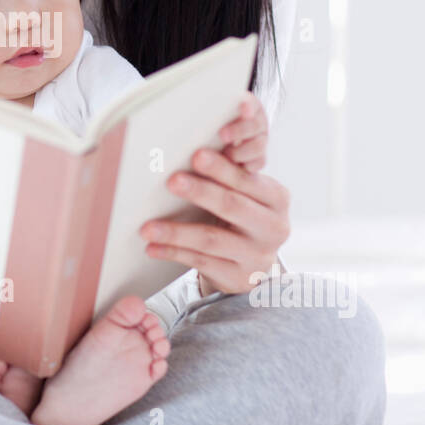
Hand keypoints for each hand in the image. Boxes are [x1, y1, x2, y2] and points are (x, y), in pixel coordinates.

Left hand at [139, 97, 289, 295]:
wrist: (254, 264)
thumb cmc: (242, 217)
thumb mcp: (246, 196)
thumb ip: (230, 176)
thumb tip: (189, 147)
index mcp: (277, 199)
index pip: (247, 181)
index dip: (221, 168)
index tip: (196, 155)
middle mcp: (273, 228)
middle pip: (232, 206)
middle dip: (200, 192)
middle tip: (172, 181)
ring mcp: (257, 256)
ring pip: (211, 239)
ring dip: (175, 231)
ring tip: (147, 227)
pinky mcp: (239, 278)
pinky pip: (201, 262)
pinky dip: (173, 252)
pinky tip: (152, 247)